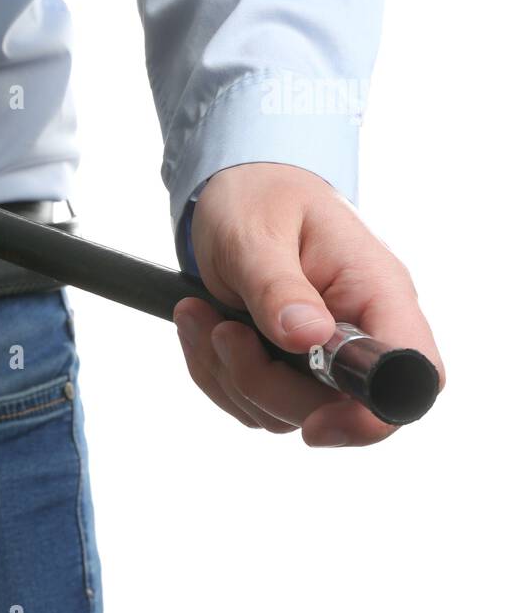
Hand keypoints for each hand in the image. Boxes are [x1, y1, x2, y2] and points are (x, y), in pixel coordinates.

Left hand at [172, 162, 444, 446]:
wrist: (235, 188)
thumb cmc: (256, 198)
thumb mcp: (255, 233)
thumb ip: (277, 286)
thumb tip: (308, 338)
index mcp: (377, 290)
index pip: (414, 374)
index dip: (373, 415)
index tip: (315, 424)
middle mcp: (360, 329)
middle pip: (336, 409)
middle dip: (263, 384)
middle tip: (223, 331)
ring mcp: (324, 353)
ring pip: (282, 412)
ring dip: (227, 375)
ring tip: (199, 315)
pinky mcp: (286, 365)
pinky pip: (249, 401)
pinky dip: (214, 373)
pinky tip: (200, 325)